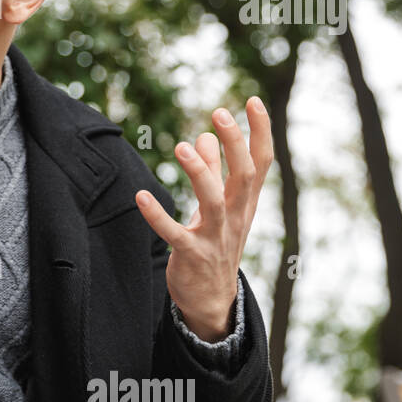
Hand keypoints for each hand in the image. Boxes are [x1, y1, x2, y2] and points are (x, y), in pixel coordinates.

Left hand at [135, 97, 272, 339]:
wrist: (211, 300)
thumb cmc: (214, 245)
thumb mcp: (218, 207)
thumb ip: (212, 171)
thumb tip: (206, 135)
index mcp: (244, 202)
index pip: (261, 162)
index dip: (260, 132)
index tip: (252, 101)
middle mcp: (236, 217)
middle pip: (244, 176)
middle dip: (236, 144)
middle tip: (219, 113)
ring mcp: (215, 237)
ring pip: (214, 202)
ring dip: (200, 174)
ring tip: (182, 148)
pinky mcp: (191, 255)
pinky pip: (175, 234)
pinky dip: (158, 216)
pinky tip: (141, 196)